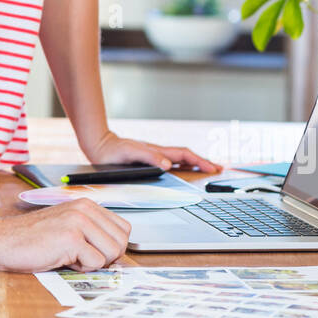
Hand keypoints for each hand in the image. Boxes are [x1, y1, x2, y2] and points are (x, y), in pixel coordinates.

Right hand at [0, 199, 130, 272]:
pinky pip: (96, 263)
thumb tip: (120, 252)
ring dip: (93, 262)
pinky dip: (81, 268)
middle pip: (121, 242)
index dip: (111, 246)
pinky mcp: (72, 238)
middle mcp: (85, 208)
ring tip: (70, 255)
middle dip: (105, 256)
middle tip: (80, 255)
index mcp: (86, 204)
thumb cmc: (33, 238)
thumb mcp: (68, 227)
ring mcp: (79, 221)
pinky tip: (62, 258)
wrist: (4, 240)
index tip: (91, 249)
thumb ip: (93, 233)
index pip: (123, 228)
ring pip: (113, 253)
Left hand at [85, 131, 221, 173]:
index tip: (212, 168)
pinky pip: (171, 163)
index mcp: (157, 151)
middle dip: (202, 162)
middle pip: (186, 156)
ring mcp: (154, 156)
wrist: (100, 147)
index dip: (199, 161)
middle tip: (218, 169)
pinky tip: (183, 170)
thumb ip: (149, 157)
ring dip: (194, 164)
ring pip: (180, 159)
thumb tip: (168, 165)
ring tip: (206, 169)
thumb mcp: (131, 153)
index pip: (184, 155)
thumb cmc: (114, 150)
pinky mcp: (149, 160)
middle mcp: (158, 153)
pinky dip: (182, 165)